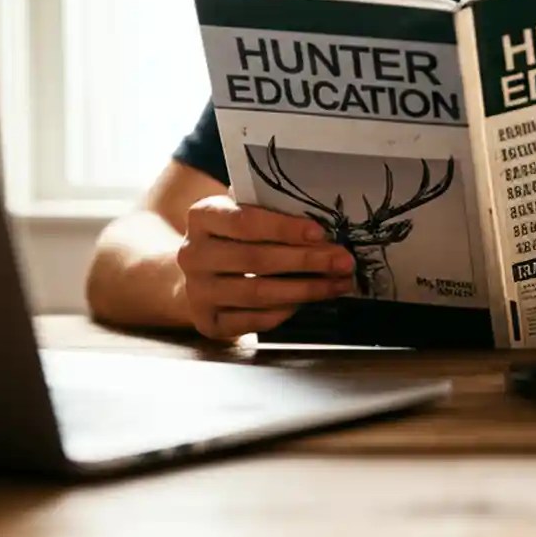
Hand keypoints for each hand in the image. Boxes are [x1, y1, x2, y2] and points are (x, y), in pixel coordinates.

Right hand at [176, 195, 355, 339]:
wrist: (199, 272)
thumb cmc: (234, 237)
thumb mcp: (244, 215)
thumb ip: (273, 216)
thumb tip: (323, 232)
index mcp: (202, 217)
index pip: (244, 222)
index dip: (284, 228)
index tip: (320, 233)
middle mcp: (193, 254)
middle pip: (255, 260)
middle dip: (306, 261)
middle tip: (342, 261)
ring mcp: (197, 291)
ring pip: (257, 293)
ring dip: (305, 289)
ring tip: (338, 284)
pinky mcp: (207, 321)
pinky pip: (254, 320)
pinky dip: (285, 311)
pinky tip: (308, 301)